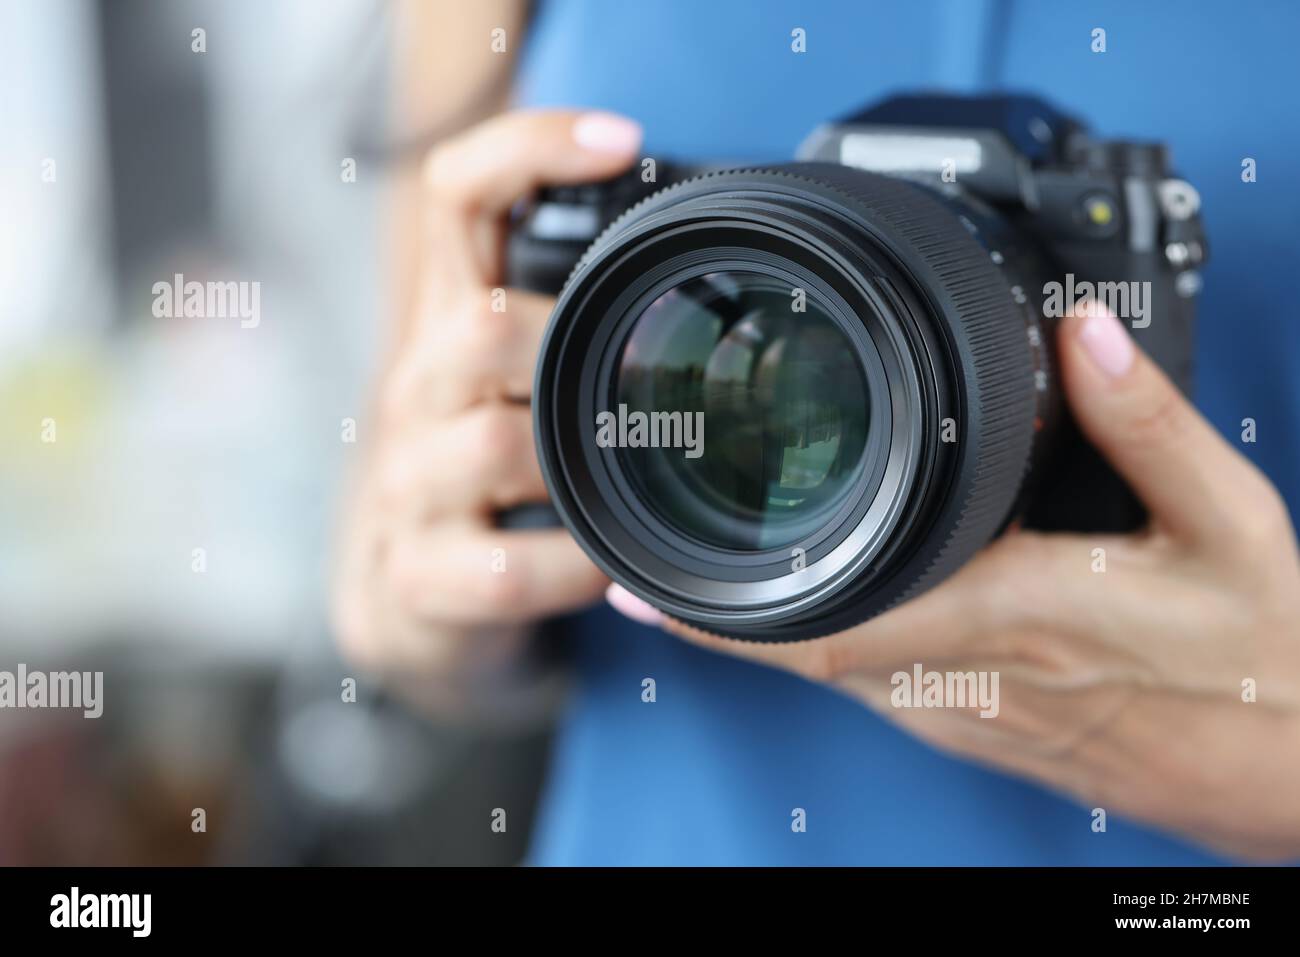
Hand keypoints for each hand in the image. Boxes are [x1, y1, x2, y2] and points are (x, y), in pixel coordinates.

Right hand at [333, 110, 641, 680]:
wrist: (414, 595)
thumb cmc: (493, 473)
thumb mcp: (523, 380)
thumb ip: (579, 326)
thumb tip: (708, 276)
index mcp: (450, 322)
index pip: (459, 198)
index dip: (530, 150)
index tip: (626, 141)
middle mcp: (417, 389)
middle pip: (477, 325)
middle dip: (570, 351)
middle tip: (641, 391)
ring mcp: (409, 483)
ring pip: (492, 443)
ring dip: (580, 468)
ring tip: (629, 489)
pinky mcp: (419, 574)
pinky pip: (506, 567)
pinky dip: (575, 568)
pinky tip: (605, 570)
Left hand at [611, 304, 1299, 860]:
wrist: (1288, 766)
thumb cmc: (1260, 658)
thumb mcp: (1226, 521)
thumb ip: (1148, 421)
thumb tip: (1082, 334)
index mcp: (1010, 620)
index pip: (830, 625)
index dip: (723, 610)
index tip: (641, 577)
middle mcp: (965, 679)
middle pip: (799, 649)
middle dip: (713, 604)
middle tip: (640, 544)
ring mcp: (962, 715)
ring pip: (828, 667)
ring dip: (764, 618)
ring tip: (704, 559)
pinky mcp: (973, 728)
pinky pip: (870, 680)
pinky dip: (821, 637)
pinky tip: (812, 595)